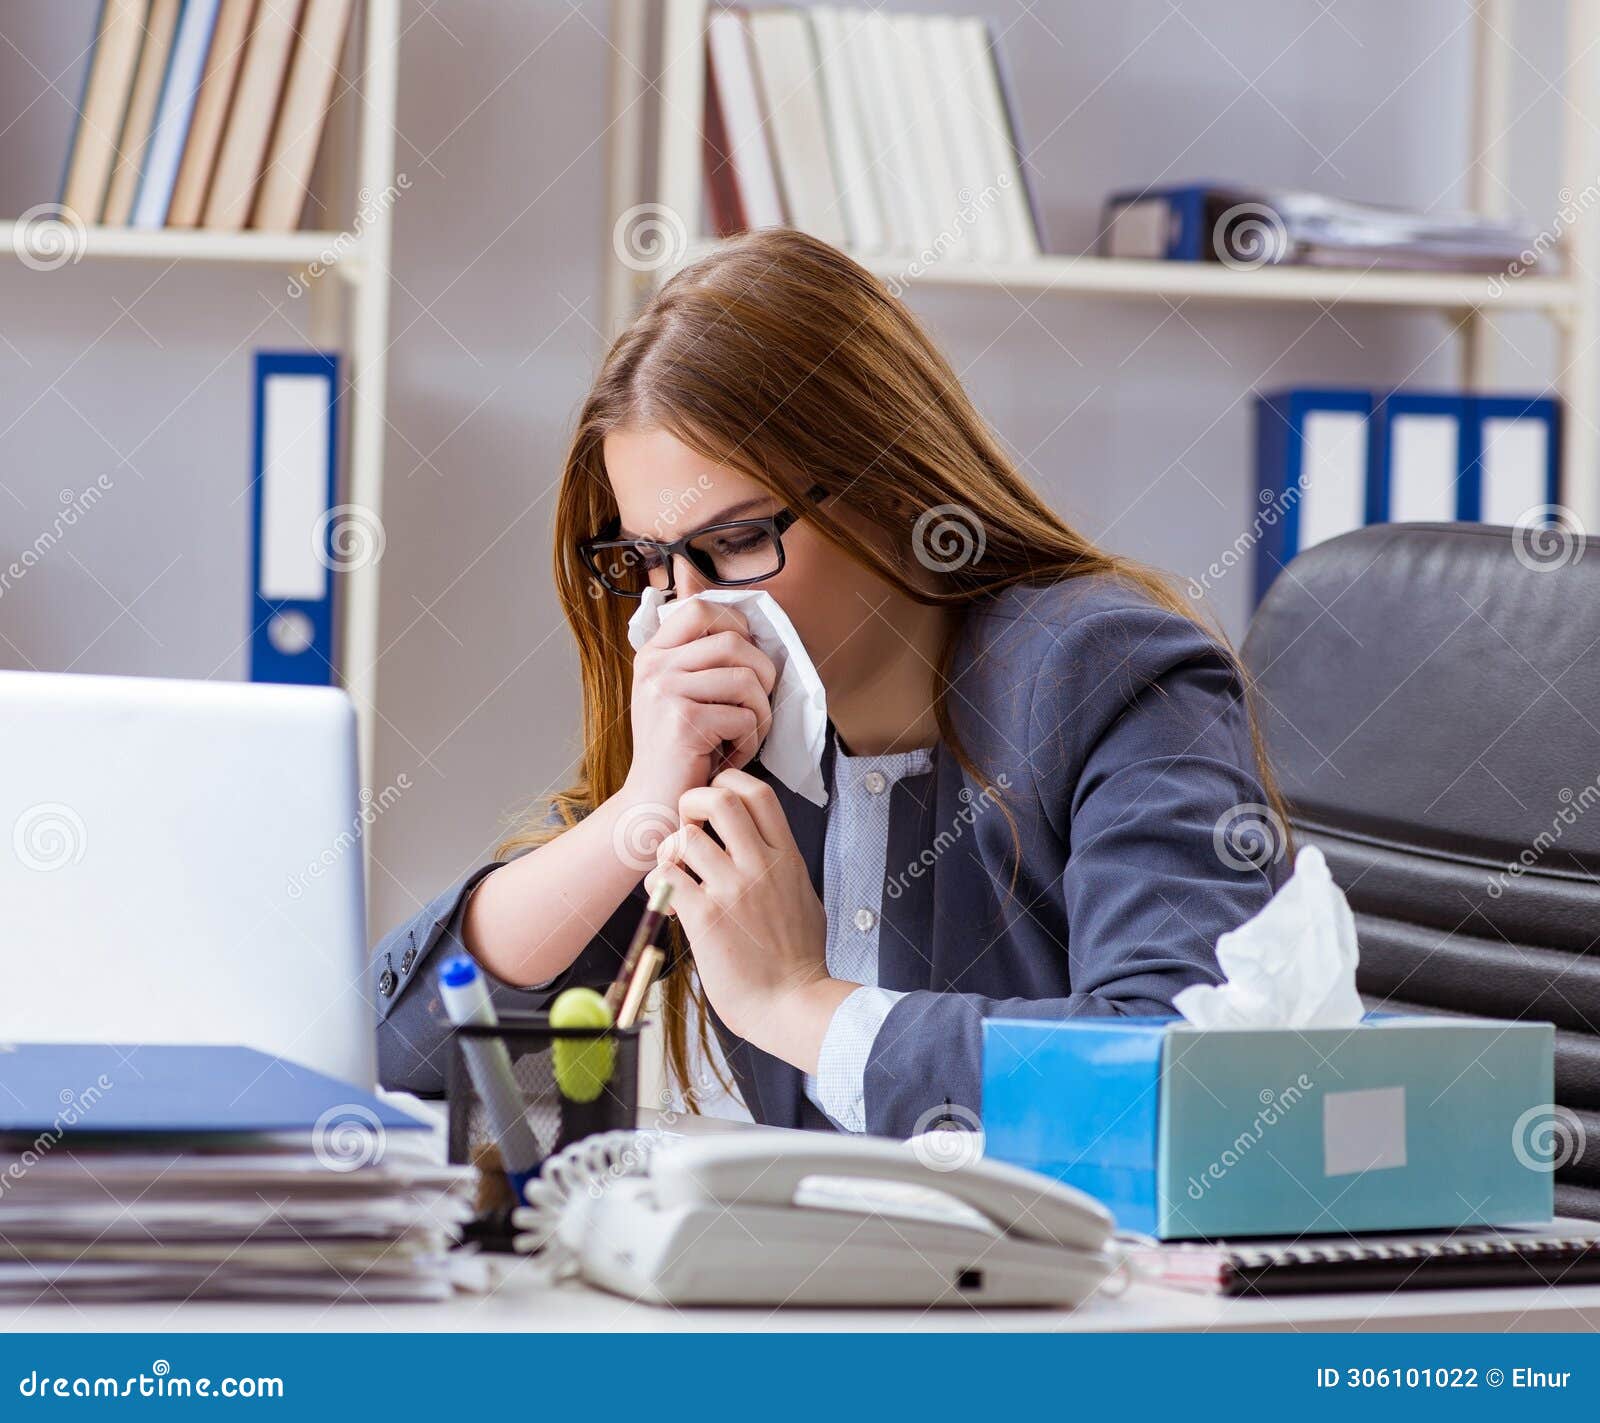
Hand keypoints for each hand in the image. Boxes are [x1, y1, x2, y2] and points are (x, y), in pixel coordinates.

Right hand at [621, 603, 775, 812]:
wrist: (652, 803)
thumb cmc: (681, 751)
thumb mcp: (680, 694)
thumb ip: (701, 659)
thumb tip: (749, 626)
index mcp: (654, 654)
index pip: (700, 607)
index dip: (735, 627)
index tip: (744, 661)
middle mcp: (654, 666)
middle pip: (733, 641)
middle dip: (762, 674)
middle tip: (755, 705)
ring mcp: (665, 691)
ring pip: (746, 679)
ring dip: (759, 713)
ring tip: (743, 735)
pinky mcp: (683, 720)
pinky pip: (745, 716)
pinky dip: (749, 741)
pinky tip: (730, 756)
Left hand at [645, 770, 854, 1070]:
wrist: (792, 1003)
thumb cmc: (798, 959)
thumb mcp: (804, 896)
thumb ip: (781, 866)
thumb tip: (761, 847)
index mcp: (786, 857)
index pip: (758, 792)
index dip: (728, 783)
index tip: (713, 801)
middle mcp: (760, 866)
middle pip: (720, 799)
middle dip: (692, 801)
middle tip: (687, 826)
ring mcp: (733, 890)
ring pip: (686, 838)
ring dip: (672, 849)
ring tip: (676, 870)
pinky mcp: (706, 917)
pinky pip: (667, 877)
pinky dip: (658, 882)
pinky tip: (668, 898)